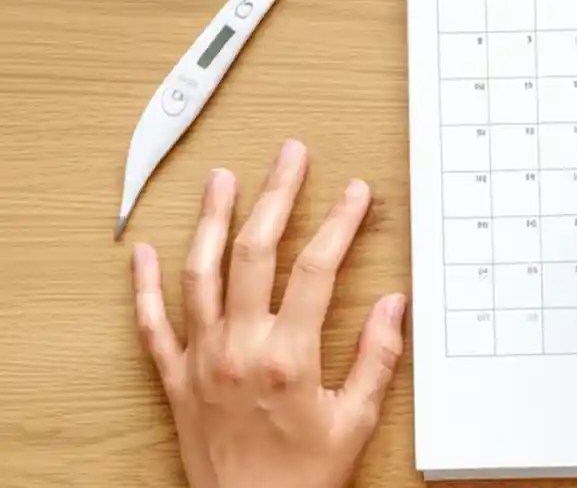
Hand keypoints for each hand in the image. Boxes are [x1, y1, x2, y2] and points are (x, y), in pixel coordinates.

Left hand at [130, 139, 405, 487]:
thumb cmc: (303, 479)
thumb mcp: (357, 421)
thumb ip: (379, 358)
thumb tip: (397, 304)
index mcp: (289, 356)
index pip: (318, 268)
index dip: (339, 222)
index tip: (354, 192)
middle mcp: (240, 348)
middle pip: (257, 252)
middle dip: (277, 196)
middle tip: (289, 156)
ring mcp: (202, 359)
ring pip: (202, 273)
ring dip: (212, 220)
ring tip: (222, 179)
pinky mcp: (176, 379)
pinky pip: (153, 324)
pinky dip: (145, 286)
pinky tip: (143, 251)